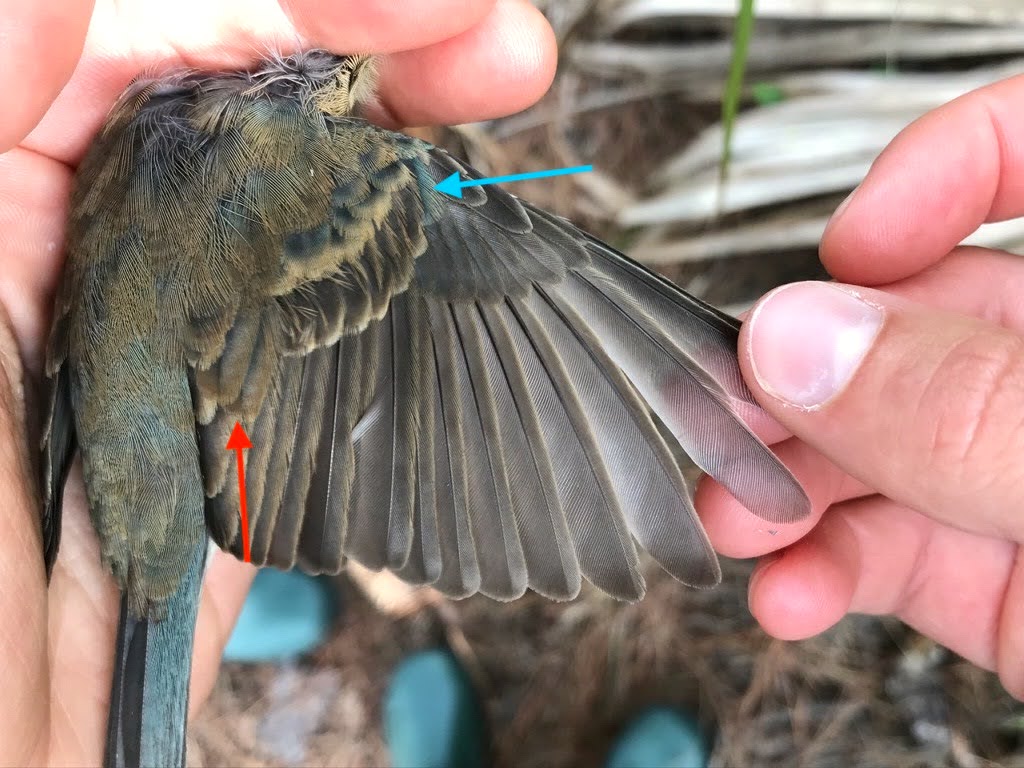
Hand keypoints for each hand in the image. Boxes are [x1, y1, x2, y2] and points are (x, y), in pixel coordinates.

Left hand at [0, 1, 554, 762]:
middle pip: (268, 100)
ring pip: (324, 181)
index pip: (174, 48)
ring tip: (500, 93)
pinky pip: (352, 291)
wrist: (23, 734)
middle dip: (392, 53)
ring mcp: (211, 312)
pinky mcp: (273, 392)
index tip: (428, 13)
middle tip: (499, 54)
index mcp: (25, 192)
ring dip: (417, 129)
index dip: (305, 16)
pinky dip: (419, 244)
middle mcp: (124, 239)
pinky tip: (470, 215)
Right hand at [698, 74, 1023, 698]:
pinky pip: (901, 548)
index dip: (947, 171)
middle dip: (813, 373)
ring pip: (893, 446)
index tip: (857, 247)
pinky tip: (796, 588)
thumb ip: (988, 415)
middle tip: (733, 413)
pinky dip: (831, 568)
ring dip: (798, 484)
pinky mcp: (1018, 580)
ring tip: (745, 520)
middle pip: (931, 318)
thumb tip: (805, 340)